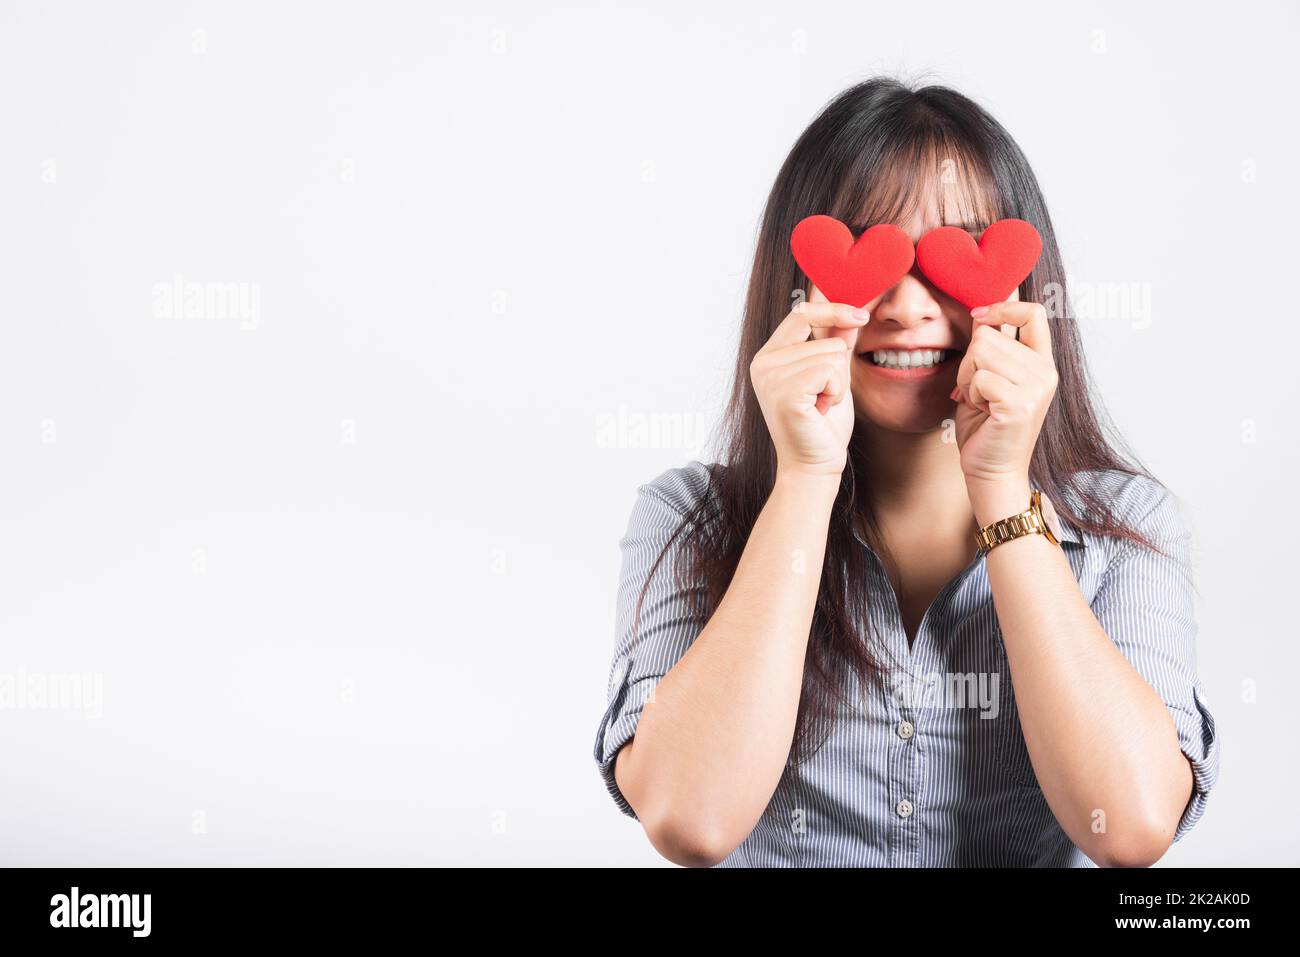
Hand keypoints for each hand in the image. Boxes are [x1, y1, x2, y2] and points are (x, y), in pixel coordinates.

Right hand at [749, 299, 867, 478]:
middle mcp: (763, 363)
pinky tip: (821, 410)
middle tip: (822, 397)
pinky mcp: (785, 392)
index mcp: (769, 356)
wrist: (813, 466)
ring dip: (838, 383)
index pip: (801, 313)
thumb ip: (835, 344)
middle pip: (826, 337)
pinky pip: (831, 371)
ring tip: (820, 405)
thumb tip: (851, 315)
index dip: (833, 309)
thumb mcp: (832, 376)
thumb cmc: (822, 425)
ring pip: (832, 354)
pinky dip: (836, 392)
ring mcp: (770, 377)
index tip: (861, 316)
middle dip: (838, 369)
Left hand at [950, 299, 1057, 520]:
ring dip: (968, 378)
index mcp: (1042, 363)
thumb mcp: (990, 380)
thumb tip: (981, 315)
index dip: (1003, 307)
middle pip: (988, 335)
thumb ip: (991, 350)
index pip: (1034, 313)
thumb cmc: (986, 428)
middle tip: (977, 391)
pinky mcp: (1019, 403)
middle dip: (969, 362)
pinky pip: (979, 378)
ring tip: (980, 401)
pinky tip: (982, 411)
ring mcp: (1036, 387)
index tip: (979, 316)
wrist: (993, 472)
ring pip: (980, 352)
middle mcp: (1045, 372)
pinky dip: (970, 394)